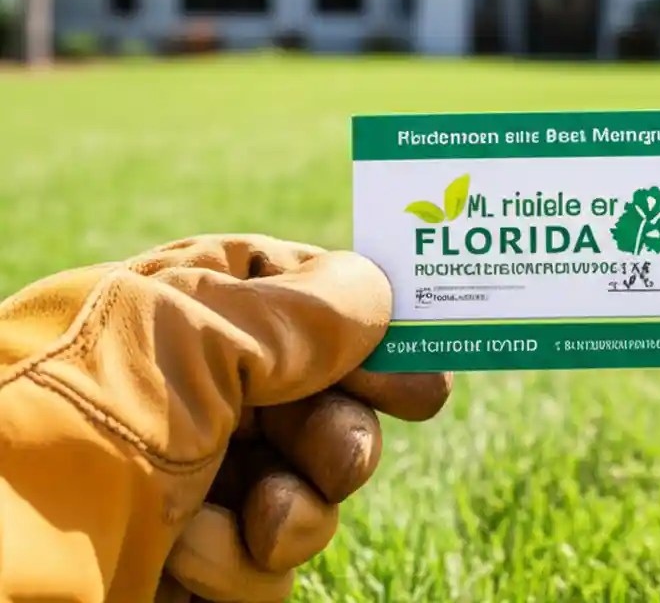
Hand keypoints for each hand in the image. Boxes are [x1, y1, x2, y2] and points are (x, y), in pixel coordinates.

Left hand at [0, 235, 449, 602]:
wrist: (1, 560)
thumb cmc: (80, 422)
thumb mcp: (193, 336)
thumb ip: (303, 311)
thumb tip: (378, 294)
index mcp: (188, 306)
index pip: (310, 298)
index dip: (371, 337)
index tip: (419, 376)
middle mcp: (198, 387)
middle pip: (332, 401)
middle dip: (343, 439)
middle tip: (338, 463)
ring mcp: (198, 476)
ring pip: (312, 489)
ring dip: (295, 511)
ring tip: (253, 523)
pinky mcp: (196, 558)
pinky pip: (269, 561)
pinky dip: (242, 565)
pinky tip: (190, 557)